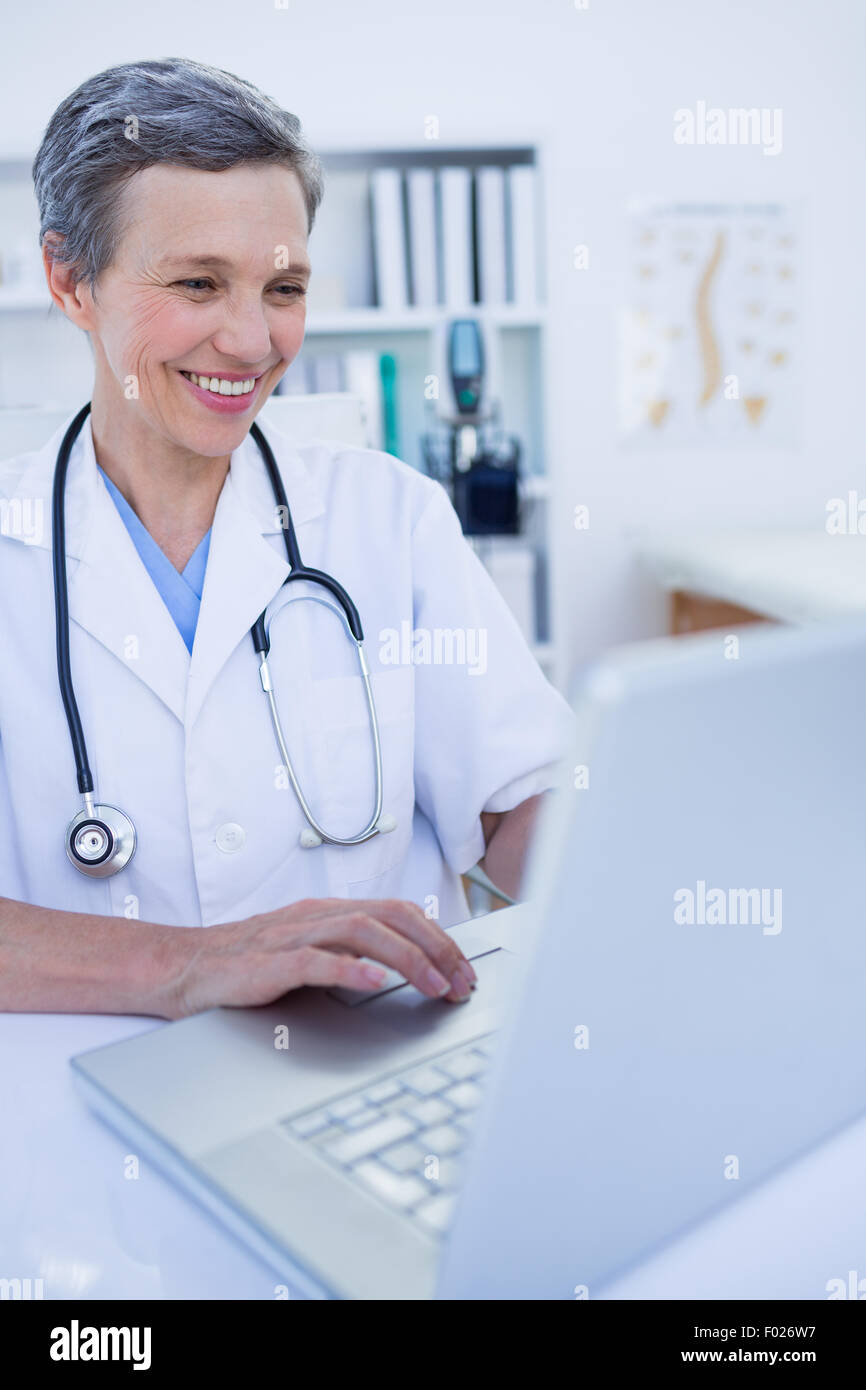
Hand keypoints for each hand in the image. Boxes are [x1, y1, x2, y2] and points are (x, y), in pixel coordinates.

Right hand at [166, 897, 477, 1018]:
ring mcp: (291, 937)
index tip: (465, 970)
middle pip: (391, 916)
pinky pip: (312, 962)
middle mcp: (315, 917)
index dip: (439, 938)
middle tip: (463, 983)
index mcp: (328, 912)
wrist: (180, 967)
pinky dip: (347, 969)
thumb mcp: (305, 951)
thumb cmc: (243, 964)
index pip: (399, 912)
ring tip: (434, 986)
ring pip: (361, 932)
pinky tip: (373, 982)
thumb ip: (347, 952)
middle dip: (436, 948)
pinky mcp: (266, 964)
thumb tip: (407, 970)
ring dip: (407, 960)